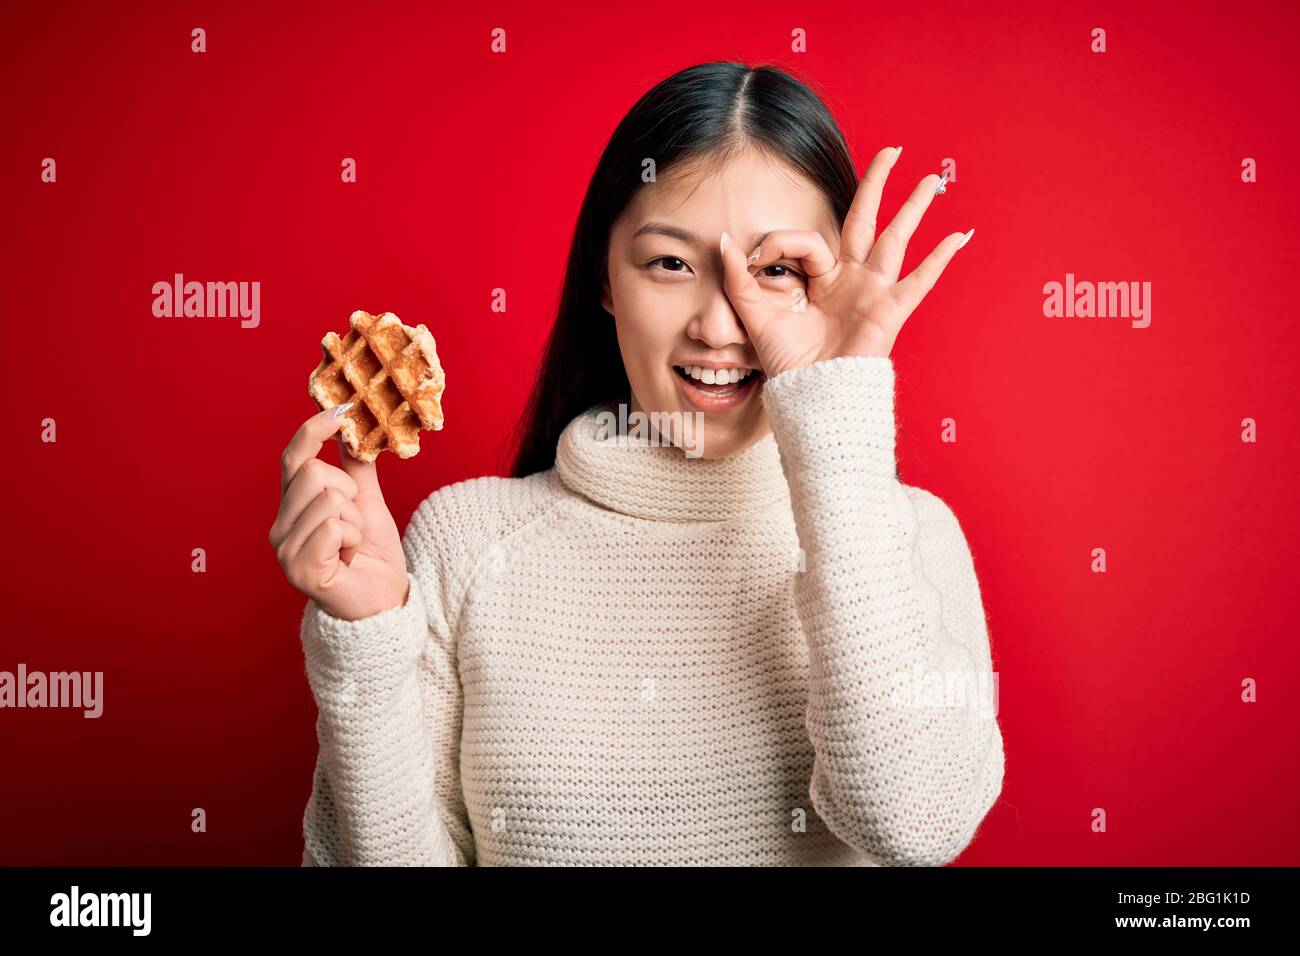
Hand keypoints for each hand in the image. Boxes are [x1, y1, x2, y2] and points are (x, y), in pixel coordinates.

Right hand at [270, 406, 409, 620]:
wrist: (384, 600)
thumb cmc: (371, 555)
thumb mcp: (367, 503)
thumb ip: (356, 469)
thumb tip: (352, 430)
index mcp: (292, 508)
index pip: (293, 458)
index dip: (314, 430)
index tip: (341, 411)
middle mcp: (280, 527)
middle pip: (315, 473)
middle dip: (350, 493)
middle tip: (354, 524)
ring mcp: (286, 550)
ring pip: (329, 499)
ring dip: (355, 521)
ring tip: (352, 544)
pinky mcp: (300, 570)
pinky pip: (334, 527)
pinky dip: (354, 538)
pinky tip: (350, 557)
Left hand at [719, 145, 971, 376]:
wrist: (812, 398)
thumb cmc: (789, 366)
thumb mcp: (756, 317)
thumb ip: (740, 280)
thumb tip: (725, 241)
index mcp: (821, 280)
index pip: (806, 240)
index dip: (779, 243)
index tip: (757, 258)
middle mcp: (851, 280)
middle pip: (866, 220)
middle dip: (878, 184)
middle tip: (891, 151)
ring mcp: (874, 292)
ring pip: (895, 238)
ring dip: (914, 207)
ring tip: (931, 178)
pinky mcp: (889, 310)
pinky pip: (920, 280)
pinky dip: (940, 258)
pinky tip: (960, 235)